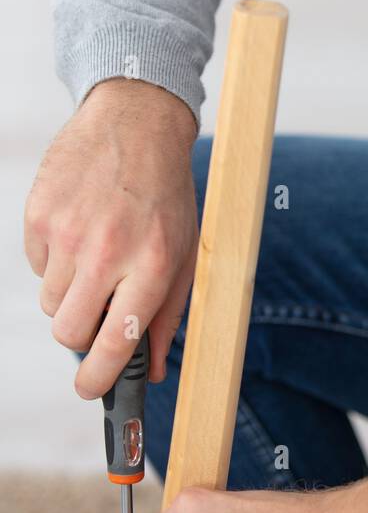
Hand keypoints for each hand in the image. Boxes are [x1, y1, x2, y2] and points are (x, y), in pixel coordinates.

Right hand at [23, 77, 199, 396]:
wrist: (136, 121)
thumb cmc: (166, 192)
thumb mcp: (186, 250)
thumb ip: (170, 314)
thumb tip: (156, 371)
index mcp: (152, 264)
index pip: (117, 341)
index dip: (100, 378)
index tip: (91, 391)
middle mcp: (108, 251)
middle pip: (69, 331)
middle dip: (78, 336)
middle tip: (94, 316)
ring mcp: (68, 232)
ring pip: (50, 301)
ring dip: (69, 293)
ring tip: (96, 255)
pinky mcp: (39, 214)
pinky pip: (37, 265)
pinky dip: (55, 260)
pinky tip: (80, 229)